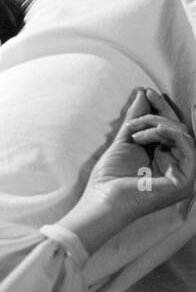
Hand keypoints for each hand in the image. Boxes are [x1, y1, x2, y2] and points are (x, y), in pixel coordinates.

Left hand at [60, 88, 195, 253]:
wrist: (103, 199)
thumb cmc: (110, 177)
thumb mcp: (125, 140)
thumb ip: (136, 119)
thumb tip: (143, 94)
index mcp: (166, 160)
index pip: (171, 130)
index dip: (162, 109)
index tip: (148, 92)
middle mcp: (179, 167)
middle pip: (180, 131)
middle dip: (163, 110)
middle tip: (149, 94)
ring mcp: (184, 175)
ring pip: (184, 135)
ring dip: (158, 124)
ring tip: (135, 130)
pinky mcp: (186, 181)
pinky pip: (187, 146)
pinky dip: (167, 134)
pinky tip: (145, 136)